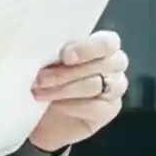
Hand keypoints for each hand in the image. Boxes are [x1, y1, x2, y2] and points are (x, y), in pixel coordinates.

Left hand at [27, 30, 127, 151]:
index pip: (107, 42)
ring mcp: (115, 88)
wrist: (45, 112)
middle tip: (41, 78)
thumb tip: (44, 47)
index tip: (65, 56)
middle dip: (67, 72)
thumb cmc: (48, 76)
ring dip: (64, 89)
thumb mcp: (50, 59)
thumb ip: (55, 50)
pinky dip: (71, 106)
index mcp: (104, 44)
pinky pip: (95, 108)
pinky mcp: (110, 110)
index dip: (86, 49)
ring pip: (95, 86)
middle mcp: (115, 63)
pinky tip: (55, 104)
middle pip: (102, 65)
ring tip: (40, 92)